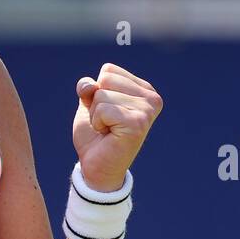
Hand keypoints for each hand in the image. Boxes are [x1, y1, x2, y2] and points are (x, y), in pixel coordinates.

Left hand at [73, 63, 163, 191]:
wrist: (96, 167)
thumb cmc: (95, 136)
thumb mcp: (89, 104)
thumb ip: (89, 88)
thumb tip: (88, 86)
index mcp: (144, 89)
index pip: (108, 71)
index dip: (97, 92)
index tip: (106, 113)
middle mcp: (151, 97)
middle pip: (105, 80)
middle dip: (96, 103)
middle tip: (106, 123)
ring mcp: (147, 110)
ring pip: (102, 95)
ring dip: (96, 115)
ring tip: (108, 130)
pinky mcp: (138, 123)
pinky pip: (103, 109)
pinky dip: (98, 123)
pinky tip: (108, 135)